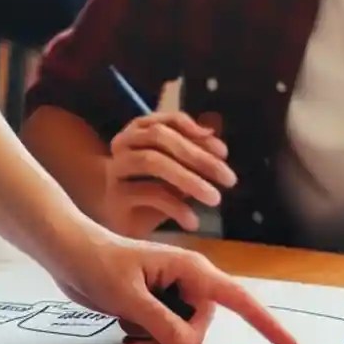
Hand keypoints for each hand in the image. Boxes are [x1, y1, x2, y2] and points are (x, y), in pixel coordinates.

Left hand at [50, 225, 297, 343]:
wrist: (70, 254)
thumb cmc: (98, 262)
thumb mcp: (127, 295)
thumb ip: (159, 323)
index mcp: (190, 269)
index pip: (236, 298)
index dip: (264, 322)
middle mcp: (187, 281)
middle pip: (201, 328)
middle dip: (175, 341)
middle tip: (140, 342)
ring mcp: (171, 294)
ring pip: (182, 335)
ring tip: (129, 337)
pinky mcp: (156, 305)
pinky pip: (165, 335)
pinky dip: (148, 341)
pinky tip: (127, 334)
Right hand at [102, 112, 235, 237]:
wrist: (123, 223)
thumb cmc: (153, 189)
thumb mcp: (179, 168)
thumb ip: (195, 150)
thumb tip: (215, 135)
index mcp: (140, 129)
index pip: (170, 121)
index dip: (198, 133)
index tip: (223, 152)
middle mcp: (123, 143)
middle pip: (161, 137)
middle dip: (199, 156)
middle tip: (229, 178)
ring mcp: (117, 168)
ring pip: (152, 162)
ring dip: (189, 179)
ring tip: (215, 199)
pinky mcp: (115, 196)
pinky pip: (149, 194)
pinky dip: (176, 207)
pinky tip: (193, 222)